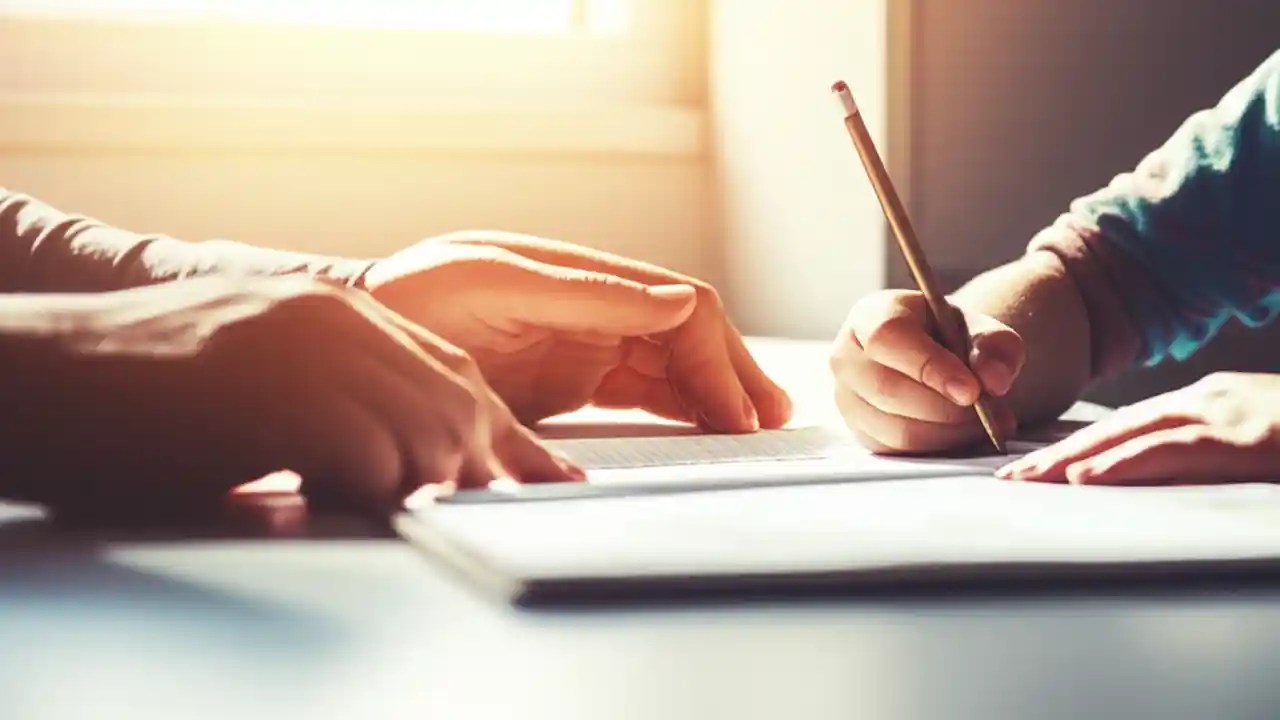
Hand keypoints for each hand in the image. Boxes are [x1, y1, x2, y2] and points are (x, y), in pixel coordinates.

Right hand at [0, 276, 579, 514]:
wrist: (47, 375)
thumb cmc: (145, 399)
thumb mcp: (261, 387)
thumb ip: (337, 407)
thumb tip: (404, 467)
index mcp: (334, 309)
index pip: (452, 369)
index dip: (505, 430)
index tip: (549, 475)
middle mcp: (335, 317)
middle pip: (457, 397)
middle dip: (480, 464)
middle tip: (487, 505)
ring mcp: (310, 347)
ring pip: (429, 427)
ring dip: (419, 478)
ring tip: (376, 497)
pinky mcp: (283, 390)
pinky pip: (374, 454)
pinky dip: (373, 489)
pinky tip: (337, 495)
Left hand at [363, 231, 790, 430]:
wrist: (365, 329)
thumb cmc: (414, 298)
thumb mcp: (492, 285)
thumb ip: (584, 293)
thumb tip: (680, 300)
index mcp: (582, 275)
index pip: (677, 308)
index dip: (715, 357)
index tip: (734, 410)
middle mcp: (594, 306)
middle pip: (688, 337)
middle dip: (732, 375)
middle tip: (771, 419)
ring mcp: (586, 342)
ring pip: (673, 366)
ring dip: (714, 393)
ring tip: (753, 428)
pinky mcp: (572, 377)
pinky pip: (642, 391)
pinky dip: (679, 407)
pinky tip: (706, 426)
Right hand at [830, 290, 1022, 452]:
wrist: (932, 356)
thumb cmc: (948, 336)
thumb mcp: (977, 327)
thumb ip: (993, 345)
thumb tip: (993, 380)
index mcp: (869, 317)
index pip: (887, 338)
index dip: (929, 366)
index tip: (971, 390)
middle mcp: (846, 357)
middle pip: (888, 389)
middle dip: (946, 408)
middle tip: (989, 411)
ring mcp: (847, 399)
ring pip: (896, 428)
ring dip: (949, 432)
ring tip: (984, 422)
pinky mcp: (860, 432)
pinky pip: (900, 451)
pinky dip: (940, 447)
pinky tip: (963, 433)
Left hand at [998, 372, 1279, 484]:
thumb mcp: (1257, 440)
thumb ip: (1210, 451)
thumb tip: (1161, 474)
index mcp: (1209, 401)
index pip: (1126, 424)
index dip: (1075, 445)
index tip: (1031, 467)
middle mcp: (1208, 400)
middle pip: (1116, 427)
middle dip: (1057, 453)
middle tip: (1007, 479)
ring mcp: (1228, 415)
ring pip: (1132, 435)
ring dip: (1074, 459)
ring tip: (1027, 481)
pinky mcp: (1249, 440)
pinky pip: (1175, 452)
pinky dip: (1128, 464)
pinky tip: (1088, 478)